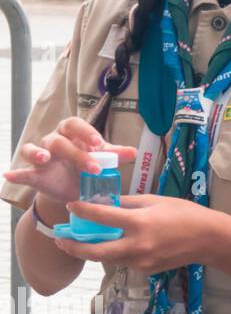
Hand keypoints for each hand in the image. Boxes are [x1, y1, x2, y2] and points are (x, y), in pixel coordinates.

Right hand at [3, 117, 136, 205]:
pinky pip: (22, 172)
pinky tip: (9, 175)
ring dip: (37, 153)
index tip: (98, 143)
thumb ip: (116, 155)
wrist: (77, 188)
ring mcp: (41, 158)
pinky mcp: (34, 174)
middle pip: (58, 140)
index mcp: (72, 134)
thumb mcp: (103, 160)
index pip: (74, 124)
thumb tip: (134, 152)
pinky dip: (16, 174)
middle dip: (75, 153)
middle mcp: (54, 141)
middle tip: (93, 168)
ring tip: (44, 159)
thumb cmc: (89, 165)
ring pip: (33, 149)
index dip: (84, 131)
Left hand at [54, 195, 223, 272]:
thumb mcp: (156, 201)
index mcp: (139, 222)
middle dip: (72, 246)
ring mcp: (141, 260)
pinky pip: (123, 261)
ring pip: (107, 258)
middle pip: (94, 251)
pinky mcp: (146, 270)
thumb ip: (129, 204)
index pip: (101, 217)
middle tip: (60, 239)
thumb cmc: (185, 214)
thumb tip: (107, 204)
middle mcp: (136, 245)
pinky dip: (115, 253)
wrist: (209, 239)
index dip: (82, 211)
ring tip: (82, 241)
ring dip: (93, 250)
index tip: (71, 206)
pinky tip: (115, 245)